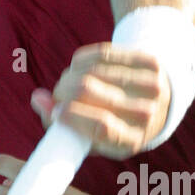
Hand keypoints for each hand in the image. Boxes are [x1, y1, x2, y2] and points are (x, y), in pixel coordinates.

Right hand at [31, 42, 170, 157]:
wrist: (156, 110)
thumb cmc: (110, 129)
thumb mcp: (87, 139)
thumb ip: (58, 126)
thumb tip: (38, 98)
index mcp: (130, 142)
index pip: (100, 125)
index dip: (71, 114)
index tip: (56, 110)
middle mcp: (147, 115)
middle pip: (89, 89)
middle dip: (64, 90)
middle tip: (58, 94)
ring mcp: (153, 86)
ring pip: (94, 69)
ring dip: (72, 74)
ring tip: (69, 83)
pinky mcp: (152, 64)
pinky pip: (104, 53)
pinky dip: (84, 60)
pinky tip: (78, 67)